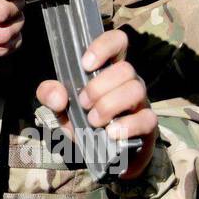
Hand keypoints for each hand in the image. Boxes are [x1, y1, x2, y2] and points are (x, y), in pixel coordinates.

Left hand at [35, 29, 157, 180]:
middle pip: (125, 69)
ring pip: (135, 89)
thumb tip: (57, 95)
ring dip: (109, 105)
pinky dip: (126, 126)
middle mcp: (128, 81)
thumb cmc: (84, 122)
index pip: (117, 42)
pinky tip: (110, 133)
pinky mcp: (148, 124)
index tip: (85, 64)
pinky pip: (145, 118)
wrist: (101, 156)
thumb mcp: (61, 108)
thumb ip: (51, 95)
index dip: (104, 47)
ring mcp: (141, 102)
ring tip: (93, 120)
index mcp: (108, 69)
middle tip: (83, 104)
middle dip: (98, 87)